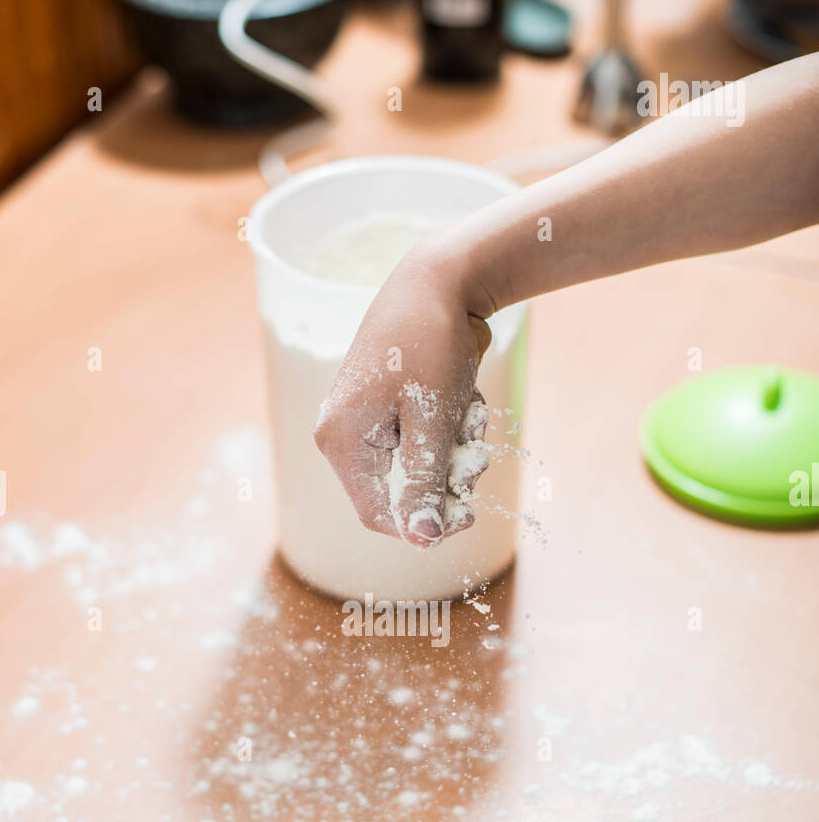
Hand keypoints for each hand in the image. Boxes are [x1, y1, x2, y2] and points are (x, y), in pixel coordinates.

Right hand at [314, 246, 493, 548]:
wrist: (441, 280)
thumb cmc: (430, 345)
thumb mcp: (433, 421)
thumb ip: (424, 484)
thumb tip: (423, 541)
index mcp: (342, 440)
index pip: (376, 513)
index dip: (421, 525)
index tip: (466, 519)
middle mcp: (346, 434)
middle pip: (400, 491)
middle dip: (445, 478)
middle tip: (478, 459)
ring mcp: (369, 420)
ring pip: (420, 466)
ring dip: (455, 450)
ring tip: (471, 414)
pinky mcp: (394, 407)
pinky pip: (426, 441)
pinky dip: (451, 427)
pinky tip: (462, 394)